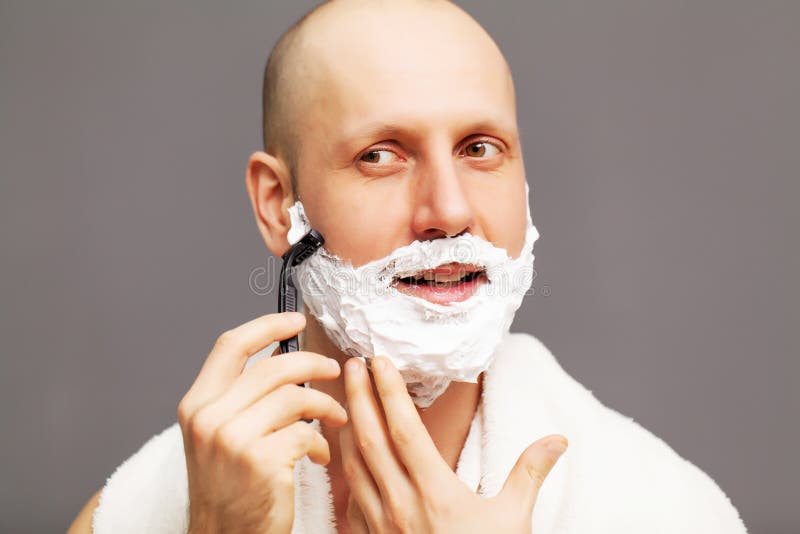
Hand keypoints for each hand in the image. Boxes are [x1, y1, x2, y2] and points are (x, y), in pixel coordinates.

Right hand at [177, 312, 347, 533]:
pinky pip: (305, 432)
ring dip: (325, 405)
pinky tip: (319, 455)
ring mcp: (233, 439)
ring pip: (294, 397)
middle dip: (312, 364)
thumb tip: (284, 357)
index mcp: (197, 404)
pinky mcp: (260, 462)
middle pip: (272, 368)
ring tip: (336, 418)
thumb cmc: (229, 488)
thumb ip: (242, 396)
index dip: (267, 325)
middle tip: (334, 370)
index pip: (231, 345)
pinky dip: (320, 442)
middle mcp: (209, 418)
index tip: (296, 320)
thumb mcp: (219, 435)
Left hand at [340, 355, 566, 533]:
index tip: (380, 361)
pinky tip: (345, 453)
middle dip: (358, 397)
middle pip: (370, 439)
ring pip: (353, 466)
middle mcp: (400, 505)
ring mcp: (380, 524)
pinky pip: (349, 497)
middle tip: (351, 364)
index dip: (389, 392)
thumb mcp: (513, 521)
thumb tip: (558, 440)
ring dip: (347, 427)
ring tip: (344, 398)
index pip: (405, 430)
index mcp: (436, 494)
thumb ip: (530, 474)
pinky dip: (344, 468)